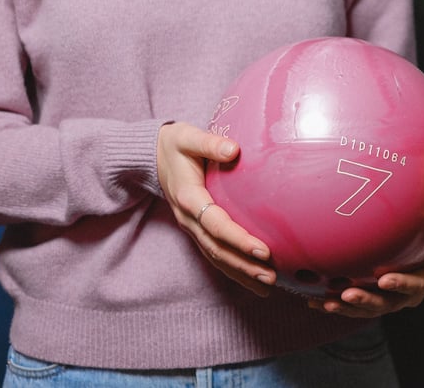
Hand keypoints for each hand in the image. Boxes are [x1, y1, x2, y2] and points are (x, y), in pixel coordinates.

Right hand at [156, 121, 275, 295]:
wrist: (152, 156)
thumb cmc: (175, 144)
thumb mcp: (188, 137)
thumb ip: (210, 143)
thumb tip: (234, 150)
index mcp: (188, 197)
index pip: (216, 225)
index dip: (238, 239)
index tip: (262, 250)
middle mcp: (189, 218)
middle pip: (217, 249)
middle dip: (243, 265)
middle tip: (271, 276)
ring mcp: (192, 227)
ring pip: (215, 256)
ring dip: (240, 273)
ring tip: (267, 285)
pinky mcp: (197, 229)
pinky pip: (215, 252)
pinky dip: (233, 268)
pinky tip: (253, 277)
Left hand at [308, 204, 423, 318]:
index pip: (415, 286)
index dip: (401, 285)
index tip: (385, 279)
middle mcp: (405, 296)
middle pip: (386, 304)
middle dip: (366, 302)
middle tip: (347, 295)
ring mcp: (387, 300)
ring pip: (366, 308)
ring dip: (345, 308)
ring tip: (326, 303)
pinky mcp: (370, 299)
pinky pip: (351, 306)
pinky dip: (333, 305)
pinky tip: (312, 302)